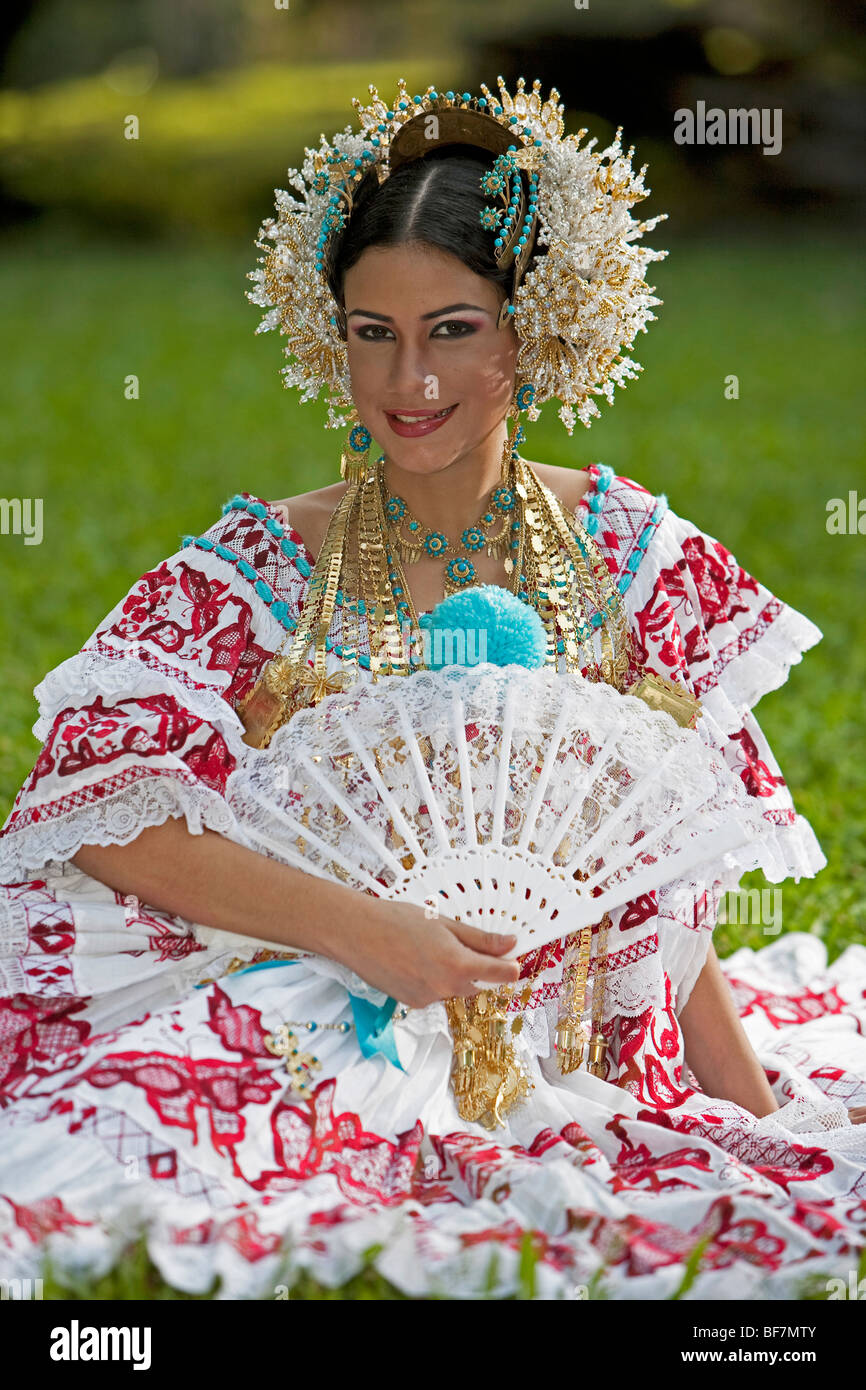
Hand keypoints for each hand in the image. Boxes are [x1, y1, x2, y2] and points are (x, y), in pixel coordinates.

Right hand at [331, 894, 520, 1008]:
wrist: (356, 934)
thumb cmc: (397, 920)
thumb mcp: (444, 923)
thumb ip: (480, 939)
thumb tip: (511, 944)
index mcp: (458, 965)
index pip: (500, 974)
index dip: (510, 966)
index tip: (515, 959)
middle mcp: (445, 988)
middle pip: (477, 983)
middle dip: (477, 967)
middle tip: (460, 943)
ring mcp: (428, 999)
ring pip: (454, 988)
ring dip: (453, 974)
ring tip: (429, 948)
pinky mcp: (413, 1003)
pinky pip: (435, 993)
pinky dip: (433, 980)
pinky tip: (415, 960)